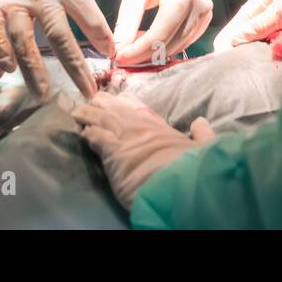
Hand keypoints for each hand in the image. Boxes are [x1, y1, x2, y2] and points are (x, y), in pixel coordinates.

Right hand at [0, 0, 114, 99]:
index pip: (88, 15)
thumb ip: (87, 8)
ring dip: (32, 67)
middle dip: (72, 65)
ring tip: (41, 93)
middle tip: (84, 92)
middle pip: (56, 32)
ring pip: (22, 36)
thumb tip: (105, 44)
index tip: (113, 59)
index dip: (101, 38)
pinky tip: (3, 71)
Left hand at [72, 92, 215, 209]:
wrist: (181, 182)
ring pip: (101, 119)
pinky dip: (87, 134)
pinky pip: (95, 137)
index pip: (138, 109)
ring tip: (77, 112)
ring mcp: (125, 136)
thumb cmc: (193, 167)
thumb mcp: (204, 149)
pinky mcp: (112, 151)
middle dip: (102, 104)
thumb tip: (201, 122)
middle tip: (92, 99)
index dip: (126, 103)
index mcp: (159, 127)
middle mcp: (140, 127)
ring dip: (88, 115)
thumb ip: (202, 134)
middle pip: (116, 110)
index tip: (119, 99)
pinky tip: (81, 132)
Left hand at [112, 0, 227, 65]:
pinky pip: (184, 42)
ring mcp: (206, 15)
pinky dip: (165, 46)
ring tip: (132, 44)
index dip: (138, 51)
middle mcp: (200, 7)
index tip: (118, 58)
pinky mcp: (206, 21)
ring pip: (178, 47)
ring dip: (153, 52)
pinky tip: (148, 39)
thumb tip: (117, 49)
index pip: (160, 34)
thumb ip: (128, 18)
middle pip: (170, 44)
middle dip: (144, 55)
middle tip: (122, 55)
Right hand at [213, 0, 281, 52]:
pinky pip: (281, 38)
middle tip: (227, 54)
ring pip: (267, 33)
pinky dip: (274, 45)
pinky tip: (263, 52)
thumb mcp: (279, 13)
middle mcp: (280, 1)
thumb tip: (233, 40)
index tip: (221, 46)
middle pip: (256, 23)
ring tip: (240, 56)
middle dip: (244, 38)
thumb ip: (256, 27)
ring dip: (258, 43)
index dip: (234, 29)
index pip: (248, 12)